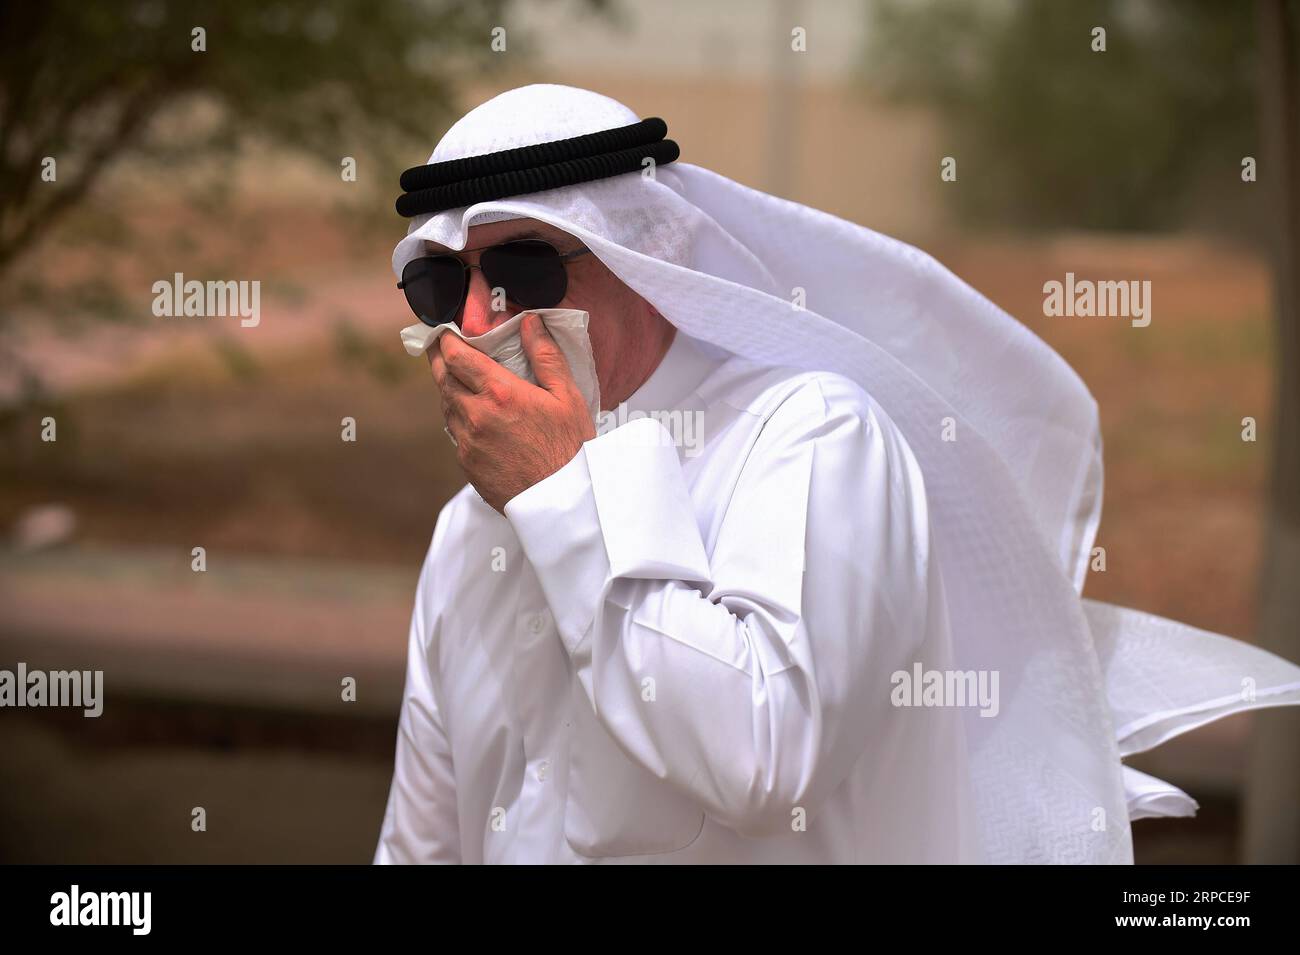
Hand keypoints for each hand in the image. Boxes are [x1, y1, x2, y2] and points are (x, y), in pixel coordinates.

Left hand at [429, 312, 596, 512]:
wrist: (563, 502)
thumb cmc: (571, 448)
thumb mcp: (567, 396)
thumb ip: (545, 356)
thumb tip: (530, 322)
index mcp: (499, 393)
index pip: (456, 356)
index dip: (446, 340)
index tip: (445, 331)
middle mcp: (476, 415)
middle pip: (443, 378)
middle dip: (440, 359)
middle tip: (441, 347)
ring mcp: (468, 442)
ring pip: (447, 406)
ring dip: (449, 388)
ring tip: (459, 379)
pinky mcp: (467, 464)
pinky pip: (455, 433)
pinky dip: (459, 417)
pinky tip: (474, 416)